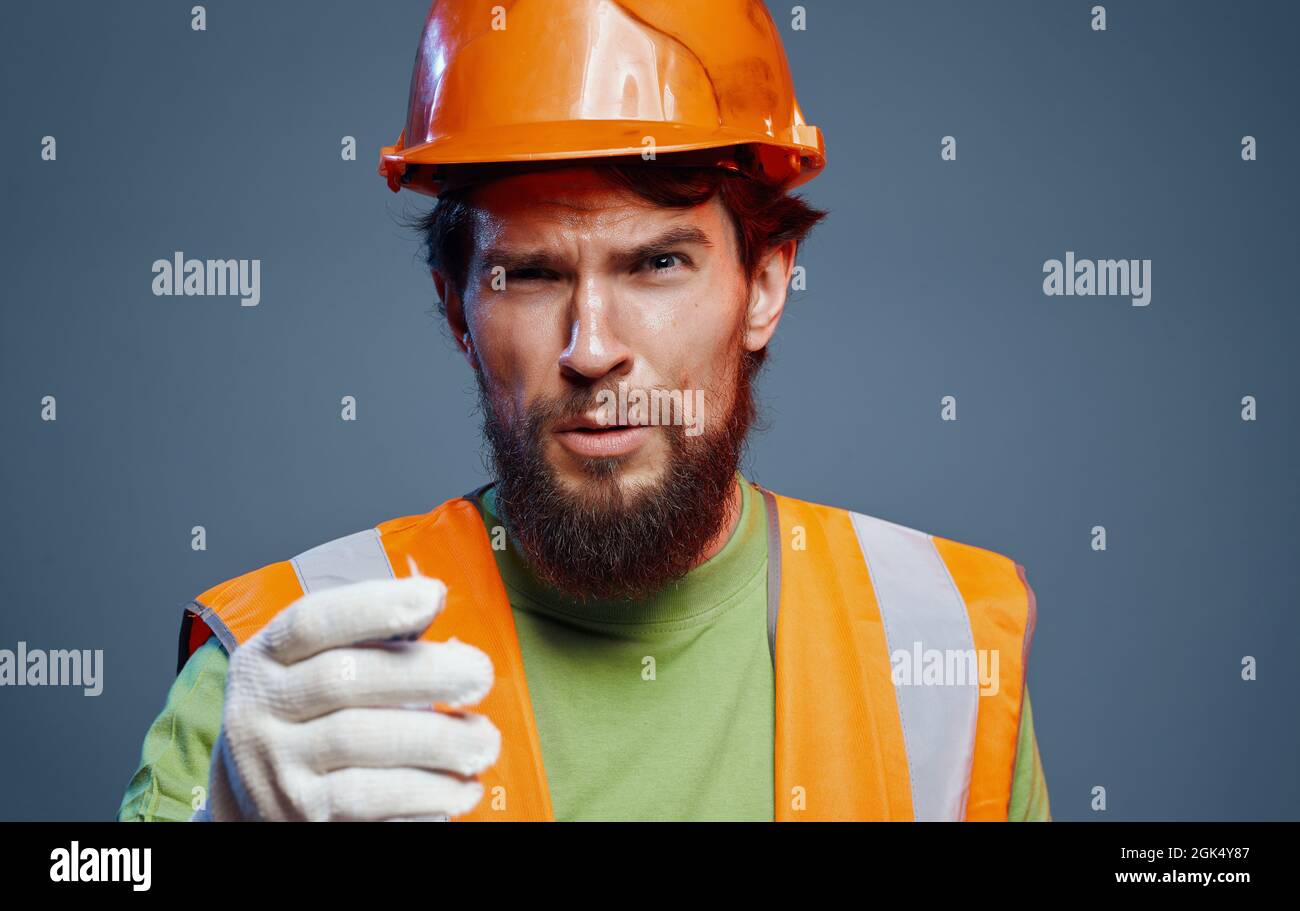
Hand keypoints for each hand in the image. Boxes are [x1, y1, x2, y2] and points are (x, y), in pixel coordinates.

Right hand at [199, 572, 498, 820]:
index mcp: (269, 658)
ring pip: (360, 740)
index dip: (373, 606)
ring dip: (437, 739)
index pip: (312, 621)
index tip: (433, 596)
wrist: (260, 803)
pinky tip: (463, 787)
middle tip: (479, 676)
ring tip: (484, 741)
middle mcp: (262, 709)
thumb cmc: (314, 718)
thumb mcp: (319, 668)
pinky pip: (371, 799)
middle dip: (423, 673)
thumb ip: (371, 638)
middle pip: (343, 679)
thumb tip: (433, 600)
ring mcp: (276, 767)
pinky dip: (428, 792)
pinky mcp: (302, 818)